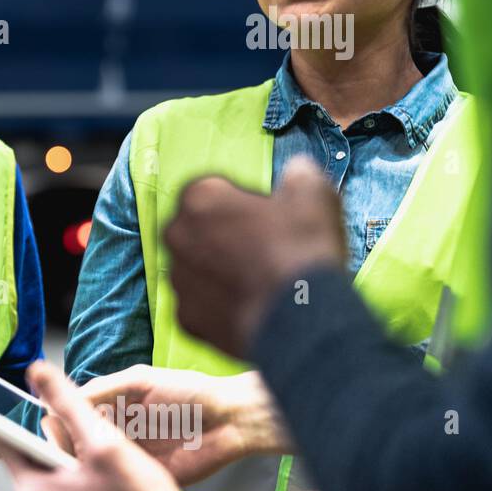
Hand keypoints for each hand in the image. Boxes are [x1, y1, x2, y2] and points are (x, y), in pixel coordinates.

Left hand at [1, 362, 201, 490]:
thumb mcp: (103, 441)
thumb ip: (68, 402)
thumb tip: (39, 372)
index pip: (7, 445)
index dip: (13, 420)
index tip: (17, 408)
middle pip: (35, 472)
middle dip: (54, 453)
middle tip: (86, 444)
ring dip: (73, 484)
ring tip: (106, 476)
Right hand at [78, 366, 291, 485]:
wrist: (230, 423)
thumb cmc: (190, 393)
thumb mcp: (141, 381)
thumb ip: (104, 389)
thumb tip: (68, 398)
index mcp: (112, 405)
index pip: (73, 414)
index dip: (59, 423)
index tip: (52, 432)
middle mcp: (116, 431)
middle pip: (77, 443)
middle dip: (67, 451)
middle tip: (65, 458)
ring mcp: (128, 456)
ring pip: (93, 466)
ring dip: (82, 471)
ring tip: (77, 475)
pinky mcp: (144, 477)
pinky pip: (117, 483)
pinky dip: (105, 486)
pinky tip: (98, 487)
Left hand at [163, 156, 345, 359]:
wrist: (299, 320)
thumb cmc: (301, 250)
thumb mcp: (314, 198)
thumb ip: (301, 177)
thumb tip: (298, 169)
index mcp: (199, 197)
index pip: (214, 190)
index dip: (242, 202)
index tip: (266, 216)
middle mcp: (177, 236)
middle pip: (199, 229)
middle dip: (223, 235)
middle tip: (262, 248)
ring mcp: (178, 280)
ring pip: (197, 268)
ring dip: (219, 270)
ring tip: (259, 282)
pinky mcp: (185, 317)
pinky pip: (202, 304)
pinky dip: (220, 305)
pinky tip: (250, 307)